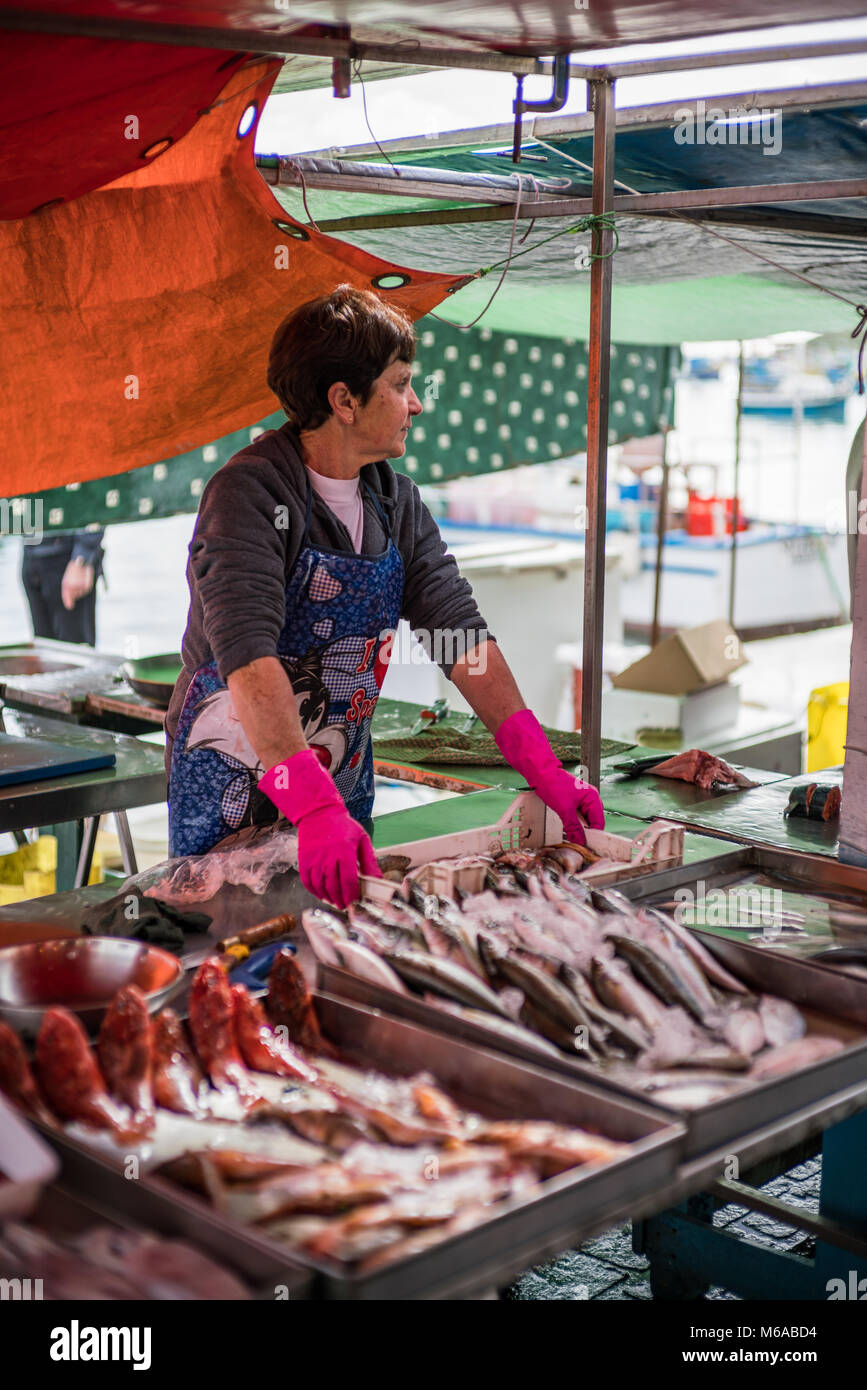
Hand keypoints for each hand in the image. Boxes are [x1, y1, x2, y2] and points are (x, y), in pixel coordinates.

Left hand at [61, 559, 93, 610]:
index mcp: (65, 584)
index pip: (66, 596)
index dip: (68, 602)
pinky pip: (86, 590)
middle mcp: (72, 587)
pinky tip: (84, 579)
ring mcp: (79, 587)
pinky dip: (86, 586)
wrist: (81, 560)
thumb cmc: (73, 570)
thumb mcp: (67, 579)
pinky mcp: (86, 586)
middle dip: (76, 592)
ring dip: (81, 589)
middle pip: (75, 596)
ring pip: (81, 593)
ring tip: (80, 579)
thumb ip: (67, 592)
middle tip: (76, 583)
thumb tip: (69, 606)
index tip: (70, 607)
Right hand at [259, 749, 380, 907]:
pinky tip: (321, 894)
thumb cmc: (342, 826)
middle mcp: (328, 857)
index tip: (355, 902)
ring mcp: (314, 859)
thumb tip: (378, 879)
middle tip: (345, 906)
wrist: (318, 813)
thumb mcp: (361, 839)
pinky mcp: (304, 860)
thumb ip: (369, 860)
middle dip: (340, 900)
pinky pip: (307, 881)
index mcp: (345, 851)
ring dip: (327, 897)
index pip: (349, 881)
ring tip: (334, 901)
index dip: (352, 895)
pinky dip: (313, 891)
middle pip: (334, 886)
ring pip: (320, 886)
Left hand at [494, 708, 604, 844]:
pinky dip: (572, 824)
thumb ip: (573, 827)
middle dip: (585, 834)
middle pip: (592, 823)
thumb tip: (580, 841)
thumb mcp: (564, 809)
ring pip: (583, 821)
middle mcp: (590, 800)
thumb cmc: (553, 784)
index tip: (586, 847)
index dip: (594, 836)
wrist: (540, 773)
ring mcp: (581, 801)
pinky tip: (566, 829)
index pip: (599, 822)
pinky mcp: (572, 803)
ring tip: (570, 838)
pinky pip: (576, 817)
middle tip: (577, 844)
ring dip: (578, 829)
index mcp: (593, 798)